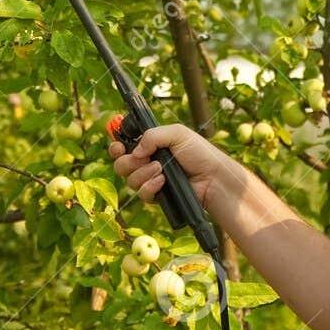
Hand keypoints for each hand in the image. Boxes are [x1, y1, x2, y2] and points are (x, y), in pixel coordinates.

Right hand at [108, 122, 225, 209]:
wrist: (213, 178)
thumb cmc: (199, 153)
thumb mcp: (177, 134)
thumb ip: (153, 136)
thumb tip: (135, 151)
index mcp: (151, 145)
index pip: (125, 146)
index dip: (116, 147)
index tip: (118, 147)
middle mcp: (148, 162)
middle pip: (121, 164)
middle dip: (128, 161)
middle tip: (144, 159)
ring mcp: (151, 180)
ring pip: (129, 180)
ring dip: (143, 173)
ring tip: (161, 169)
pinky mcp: (157, 196)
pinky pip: (141, 194)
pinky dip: (149, 187)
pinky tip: (162, 182)